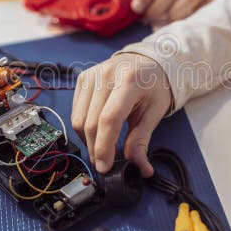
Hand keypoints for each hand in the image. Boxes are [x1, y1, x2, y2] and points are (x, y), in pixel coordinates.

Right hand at [71, 53, 172, 176]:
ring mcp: (91, 75)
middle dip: (96, 149)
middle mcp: (106, 74)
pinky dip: (84, 128)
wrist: (146, 62)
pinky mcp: (82, 78)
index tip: (105, 166)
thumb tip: (141, 168)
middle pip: (92, 122)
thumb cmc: (154, 86)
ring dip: (88, 141)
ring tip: (101, 149)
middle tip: (104, 164)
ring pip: (79, 119)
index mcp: (129, 80)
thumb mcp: (155, 112)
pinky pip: (76, 111)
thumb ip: (142, 140)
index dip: (104, 147)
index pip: (109, 119)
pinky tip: (96, 132)